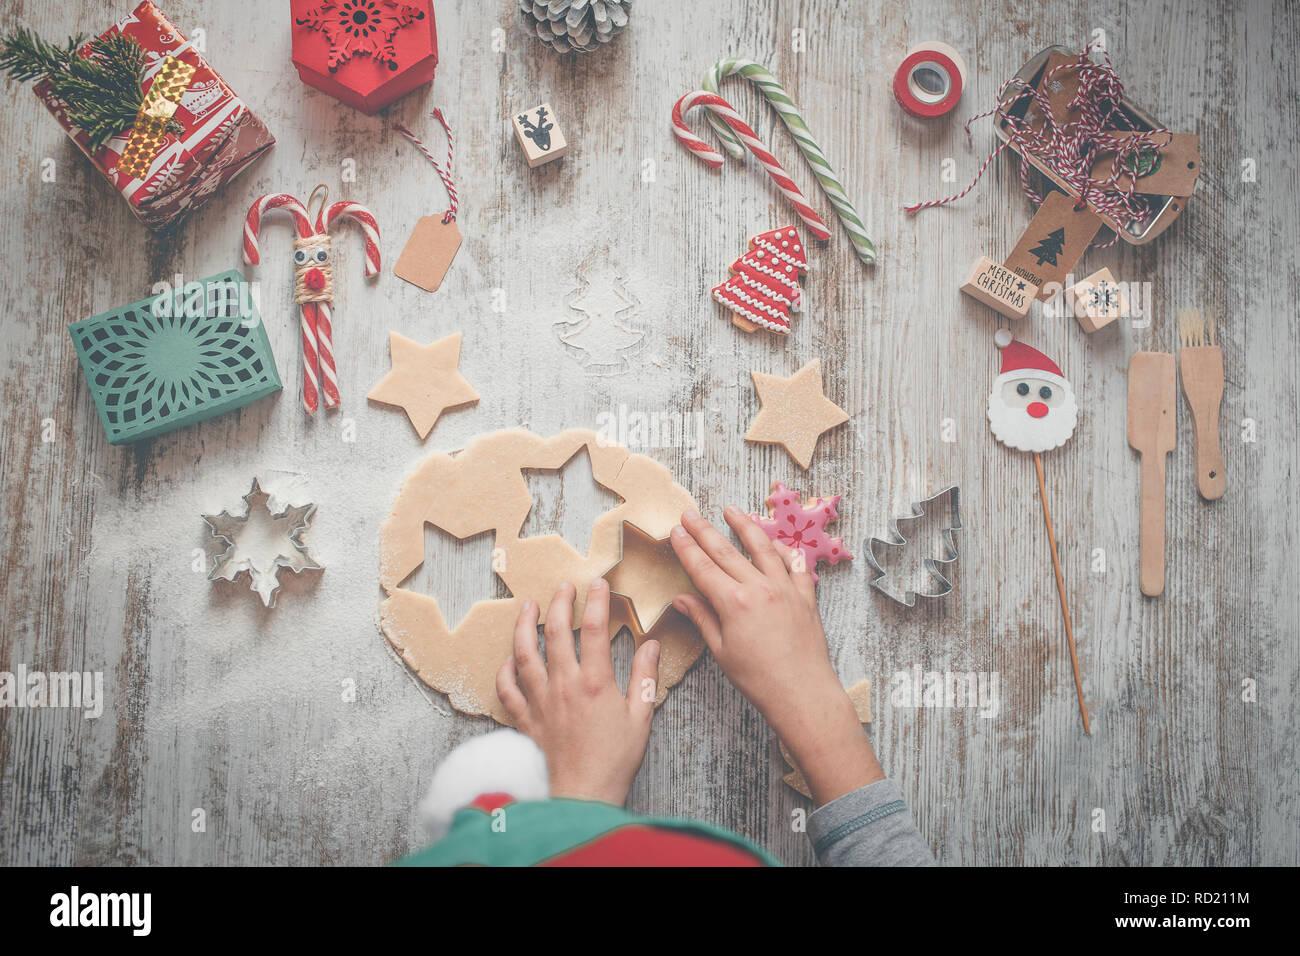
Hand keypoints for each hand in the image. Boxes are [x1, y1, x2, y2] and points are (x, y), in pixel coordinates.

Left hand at [496, 579, 660, 805]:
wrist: (582, 796)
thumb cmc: (614, 761)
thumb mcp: (641, 718)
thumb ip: (645, 678)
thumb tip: (652, 646)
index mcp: (594, 683)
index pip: (593, 629)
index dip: (596, 601)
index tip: (599, 584)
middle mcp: (563, 686)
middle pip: (555, 632)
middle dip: (559, 602)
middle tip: (564, 586)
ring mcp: (540, 702)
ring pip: (524, 654)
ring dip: (525, 625)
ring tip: (529, 607)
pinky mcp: (525, 719)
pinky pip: (507, 689)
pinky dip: (505, 671)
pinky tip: (509, 659)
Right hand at [669, 507, 882, 804]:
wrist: (802, 693)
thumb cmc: (759, 678)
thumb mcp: (722, 651)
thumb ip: (702, 618)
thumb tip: (682, 599)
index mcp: (734, 602)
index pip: (703, 567)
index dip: (686, 547)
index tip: (676, 531)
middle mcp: (760, 588)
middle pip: (726, 551)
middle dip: (704, 530)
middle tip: (690, 514)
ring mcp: (786, 588)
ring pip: (762, 547)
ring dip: (745, 526)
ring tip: (731, 510)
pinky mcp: (805, 595)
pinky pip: (795, 563)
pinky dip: (784, 549)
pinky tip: (773, 542)